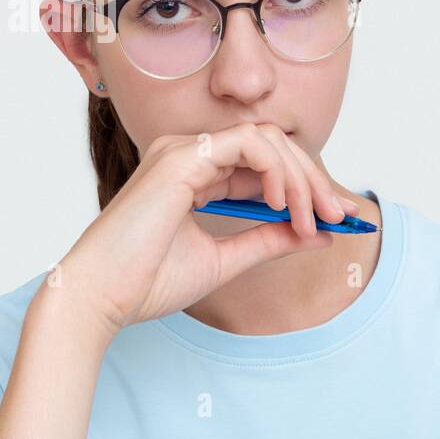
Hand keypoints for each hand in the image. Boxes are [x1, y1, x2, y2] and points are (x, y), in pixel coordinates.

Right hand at [54, 123, 361, 332]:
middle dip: (313, 180)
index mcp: (196, 173)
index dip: (308, 187)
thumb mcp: (227, 260)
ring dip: (300, 178)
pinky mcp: (182, 158)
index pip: (266, 163)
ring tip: (310, 219)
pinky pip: (250, 143)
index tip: (338, 218)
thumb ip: (269, 240)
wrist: (100, 299)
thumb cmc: (147, 283)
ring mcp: (183, 150)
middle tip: (339, 215)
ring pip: (267, 139)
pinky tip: (282, 206)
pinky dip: (277, 170)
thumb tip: (319, 233)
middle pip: (273, 145)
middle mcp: (190, 154)